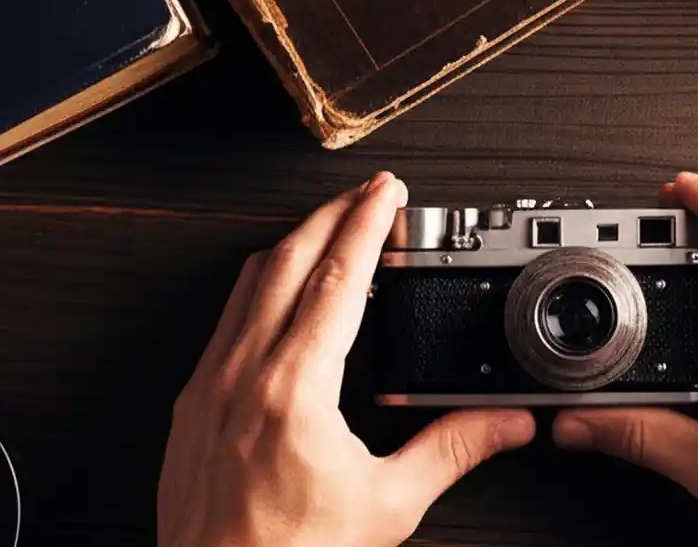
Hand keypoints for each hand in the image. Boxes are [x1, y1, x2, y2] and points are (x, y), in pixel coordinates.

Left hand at [159, 173, 535, 546]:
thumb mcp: (388, 505)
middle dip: (330, 214)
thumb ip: (453, 451)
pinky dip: (262, 286)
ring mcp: (209, 384)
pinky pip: (226, 318)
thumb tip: (505, 423)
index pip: (338, 278)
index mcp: (294, 389)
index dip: (366, 223)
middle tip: (365, 193)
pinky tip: (282, 298)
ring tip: (329, 231)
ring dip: (294, 244)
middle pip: (288, 259)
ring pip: (249, 282)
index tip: (384, 191)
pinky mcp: (192, 402)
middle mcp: (242, 373)